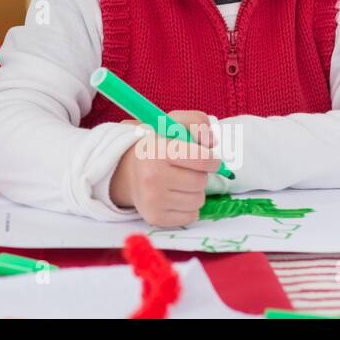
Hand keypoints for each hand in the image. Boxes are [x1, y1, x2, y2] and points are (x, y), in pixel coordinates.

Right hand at [108, 109, 220, 226]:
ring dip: (194, 192)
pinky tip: (174, 196)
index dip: (212, 160)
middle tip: (186, 170)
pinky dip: (188, 207)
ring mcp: (153, 200)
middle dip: (199, 175)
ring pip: (198, 200)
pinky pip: (191, 216)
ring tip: (179, 183)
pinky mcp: (155, 218)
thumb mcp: (172, 124)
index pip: (203, 159)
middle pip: (201, 181)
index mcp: (157, 151)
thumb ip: (196, 122)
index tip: (209, 160)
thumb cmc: (156, 147)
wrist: (127, 172)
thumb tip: (212, 142)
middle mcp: (152, 177)